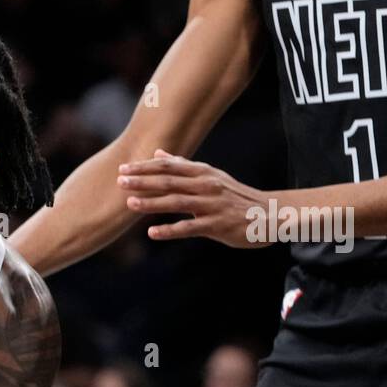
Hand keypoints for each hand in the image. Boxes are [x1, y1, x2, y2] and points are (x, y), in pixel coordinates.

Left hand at [118, 149, 271, 247]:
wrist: (267, 214)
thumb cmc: (233, 196)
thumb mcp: (210, 176)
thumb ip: (183, 166)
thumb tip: (158, 154)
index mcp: (202, 172)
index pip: (168, 167)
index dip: (145, 167)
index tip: (123, 168)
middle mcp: (206, 185)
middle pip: (169, 181)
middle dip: (143, 181)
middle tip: (120, 181)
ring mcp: (212, 205)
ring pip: (177, 202)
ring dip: (152, 203)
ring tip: (130, 204)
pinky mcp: (217, 225)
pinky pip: (190, 227)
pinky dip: (170, 230)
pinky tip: (152, 233)